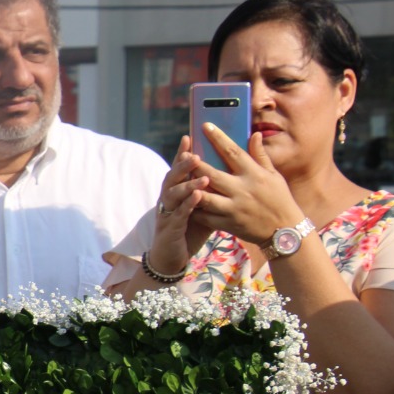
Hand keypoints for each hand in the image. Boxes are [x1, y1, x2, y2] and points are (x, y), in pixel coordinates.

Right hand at [148, 136, 214, 272]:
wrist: (172, 256)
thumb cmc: (189, 230)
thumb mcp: (200, 207)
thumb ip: (210, 190)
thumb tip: (226, 172)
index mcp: (176, 193)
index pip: (178, 170)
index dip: (181, 154)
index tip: (189, 137)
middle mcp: (168, 200)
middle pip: (173, 178)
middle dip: (182, 165)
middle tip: (194, 154)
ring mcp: (167, 213)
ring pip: (173, 194)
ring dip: (187, 184)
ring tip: (201, 176)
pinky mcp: (170, 228)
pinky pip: (179, 214)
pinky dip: (188, 204)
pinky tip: (198, 197)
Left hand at [190, 125, 304, 249]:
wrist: (285, 230)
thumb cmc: (279, 199)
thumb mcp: (274, 175)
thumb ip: (260, 155)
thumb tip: (254, 134)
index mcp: (254, 174)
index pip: (233, 152)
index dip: (218, 138)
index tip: (205, 126)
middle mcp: (243, 189)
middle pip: (212, 174)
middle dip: (195, 164)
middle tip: (183, 153)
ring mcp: (234, 208)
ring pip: (205, 196)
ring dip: (191, 188)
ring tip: (180, 178)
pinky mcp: (228, 223)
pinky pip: (205, 216)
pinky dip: (194, 208)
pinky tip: (185, 201)